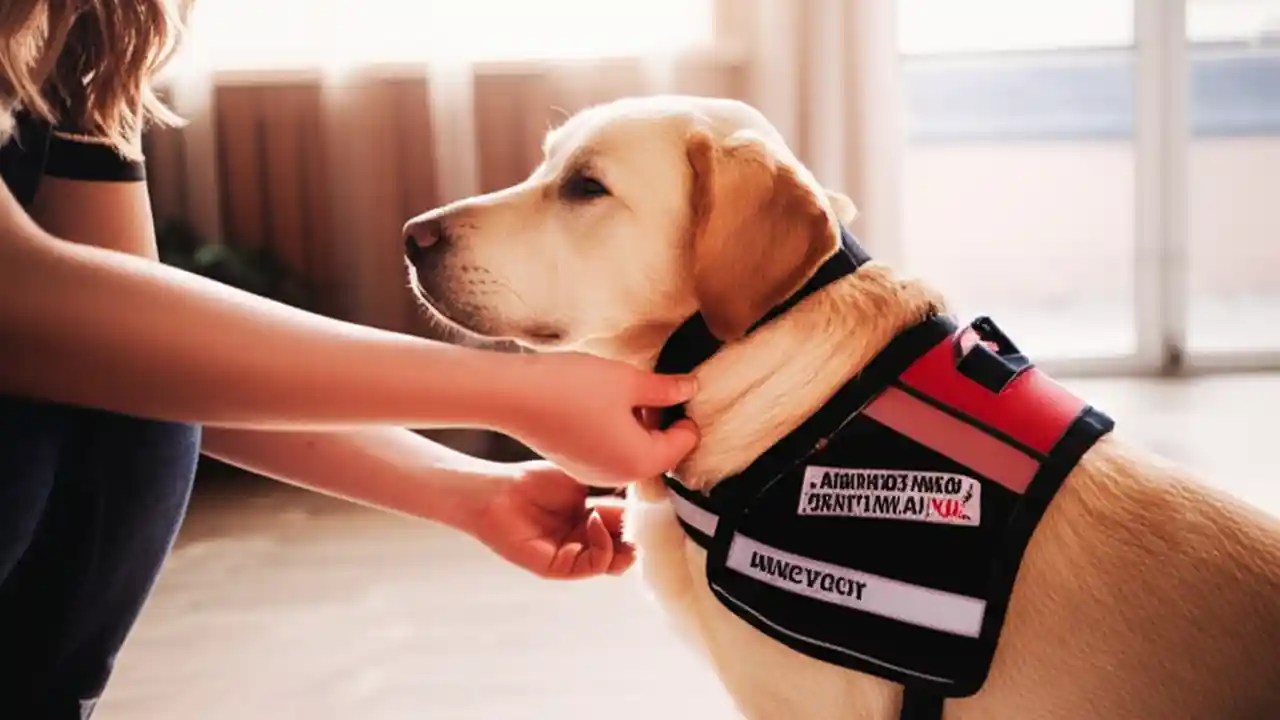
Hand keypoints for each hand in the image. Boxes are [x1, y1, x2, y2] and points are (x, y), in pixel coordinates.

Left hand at [467, 461, 634, 578]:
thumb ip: (613, 487)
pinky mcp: (559, 568)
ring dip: (623, 541)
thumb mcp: (584, 480)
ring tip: (621, 519)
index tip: (657, 503)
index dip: (642, 517)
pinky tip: (593, 520)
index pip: (626, 524)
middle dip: (638, 533)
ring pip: (614, 561)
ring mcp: (573, 555)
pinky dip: (602, 545)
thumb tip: (647, 486)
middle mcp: (585, 540)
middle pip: (624, 546)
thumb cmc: (535, 480)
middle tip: (647, 516)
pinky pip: (593, 565)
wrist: (499, 492)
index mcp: (592, 518)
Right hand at [509, 352, 699, 486]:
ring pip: (634, 452)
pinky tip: (601, 405)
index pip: (683, 444)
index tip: (672, 391)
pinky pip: (611, 453)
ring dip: (638, 427)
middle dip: (661, 423)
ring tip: (624, 394)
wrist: (513, 395)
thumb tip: (690, 389)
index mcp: (640, 462)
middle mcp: (620, 477)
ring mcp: (595, 474)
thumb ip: (665, 389)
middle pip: (660, 453)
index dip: (685, 415)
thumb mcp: (629, 381)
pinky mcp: (577, 465)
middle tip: (650, 389)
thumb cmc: (572, 387)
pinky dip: (616, 432)